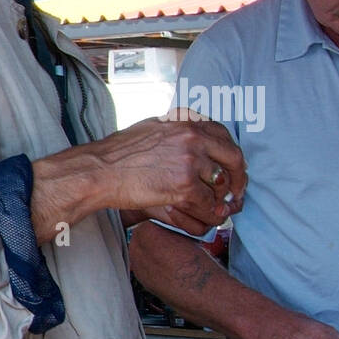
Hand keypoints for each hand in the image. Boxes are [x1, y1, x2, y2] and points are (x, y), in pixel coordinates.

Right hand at [92, 111, 247, 234]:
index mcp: (186, 122)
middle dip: (239, 178)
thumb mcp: (151, 128)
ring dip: (222, 198)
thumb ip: (175, 131)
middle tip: (235, 192)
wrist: (100, 171)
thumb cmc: (118, 153)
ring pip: (221, 183)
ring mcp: (190, 161)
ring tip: (218, 208)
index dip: (231, 155)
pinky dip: (209, 212)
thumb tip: (189, 137)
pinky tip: (206, 215)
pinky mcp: (184, 185)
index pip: (223, 135)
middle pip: (233, 158)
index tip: (232, 168)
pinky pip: (208, 202)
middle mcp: (193, 137)